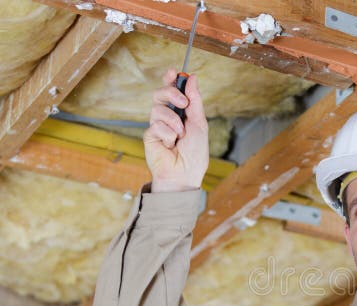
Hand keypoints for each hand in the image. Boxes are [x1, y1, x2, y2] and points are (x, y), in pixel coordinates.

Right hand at [144, 69, 208, 192]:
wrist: (185, 174)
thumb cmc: (195, 152)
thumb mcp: (199, 124)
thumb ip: (195, 101)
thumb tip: (193, 77)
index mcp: (181, 112)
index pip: (172, 90)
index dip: (171, 79)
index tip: (174, 72)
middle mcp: (167, 117)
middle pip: (160, 93)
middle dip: (170, 93)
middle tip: (182, 103)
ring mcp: (157, 125)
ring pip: (157, 108)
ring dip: (173, 121)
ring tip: (180, 135)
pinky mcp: (149, 135)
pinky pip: (156, 125)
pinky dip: (167, 134)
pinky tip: (170, 145)